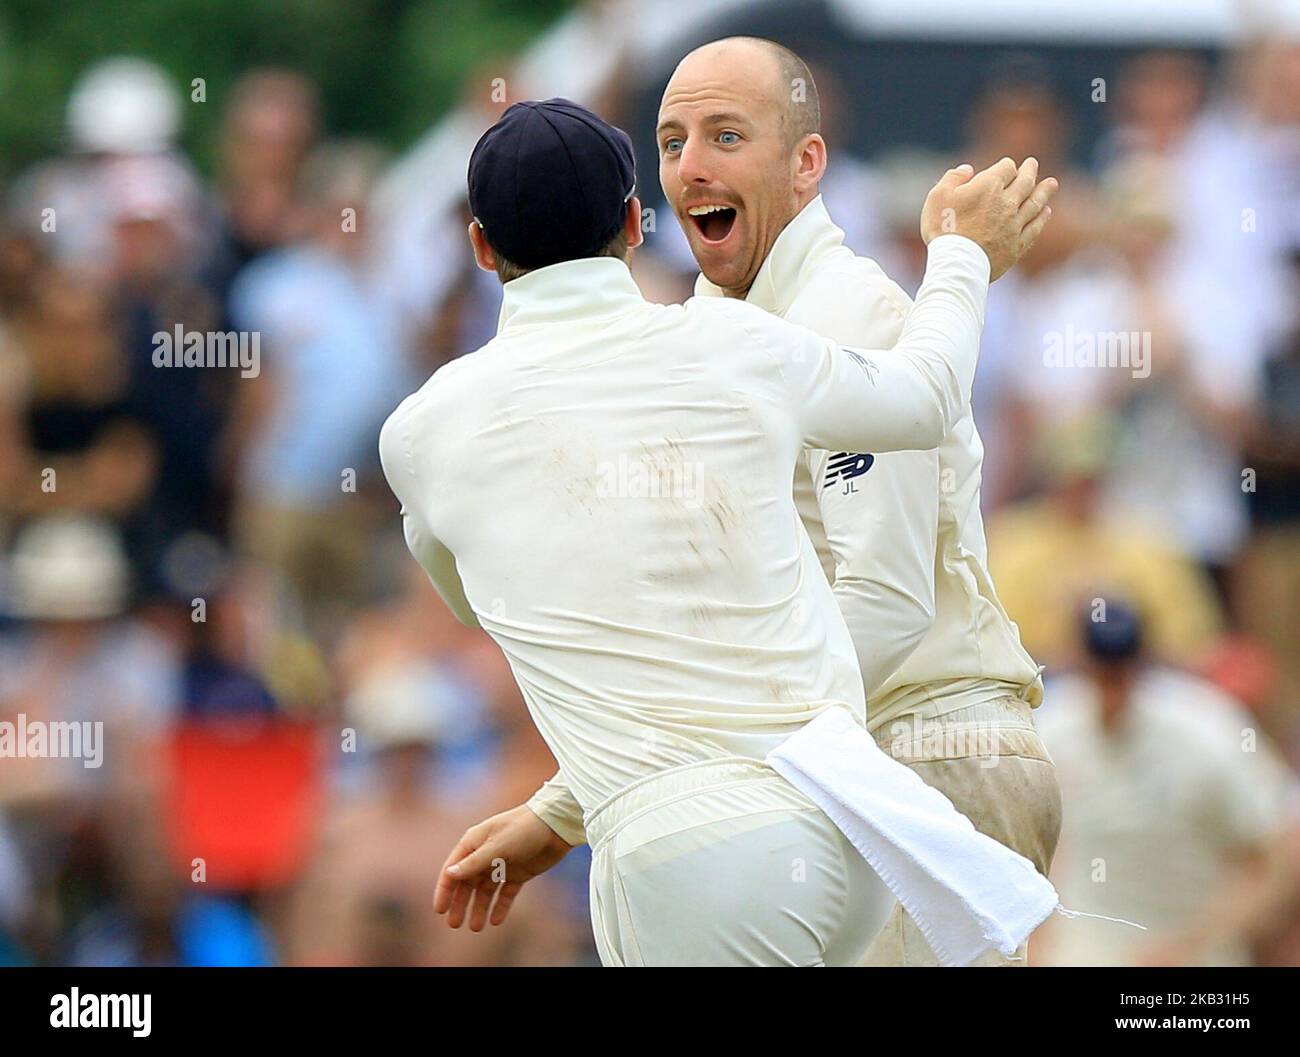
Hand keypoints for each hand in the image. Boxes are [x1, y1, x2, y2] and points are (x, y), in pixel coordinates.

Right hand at [433, 804, 574, 930]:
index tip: (440, 910)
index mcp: (474, 843)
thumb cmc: (523, 829)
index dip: (445, 890)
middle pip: (467, 883)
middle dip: (460, 903)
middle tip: (454, 924)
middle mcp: (485, 854)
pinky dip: (500, 906)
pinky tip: (496, 920)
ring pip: (485, 891)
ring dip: (479, 908)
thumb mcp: (497, 846)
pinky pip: (505, 893)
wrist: (557, 826)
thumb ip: (474, 862)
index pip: (453, 869)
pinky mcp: (519, 873)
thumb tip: (450, 874)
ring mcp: (502, 864)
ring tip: (476, 927)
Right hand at [920, 157, 1057, 279]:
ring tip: (1051, 184)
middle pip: (1025, 182)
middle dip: (1030, 171)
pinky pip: (1034, 228)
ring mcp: (1014, 224)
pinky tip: (1046, 212)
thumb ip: (953, 178)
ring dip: (1044, 192)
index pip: (1006, 168)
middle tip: (1033, 164)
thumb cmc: (943, 229)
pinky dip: (1041, 219)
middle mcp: (1007, 202)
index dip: (1006, 166)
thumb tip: (968, 169)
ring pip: (1035, 203)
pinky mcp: (1016, 245)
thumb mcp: (937, 196)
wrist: (956, 264)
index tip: (1005, 167)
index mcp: (989, 186)